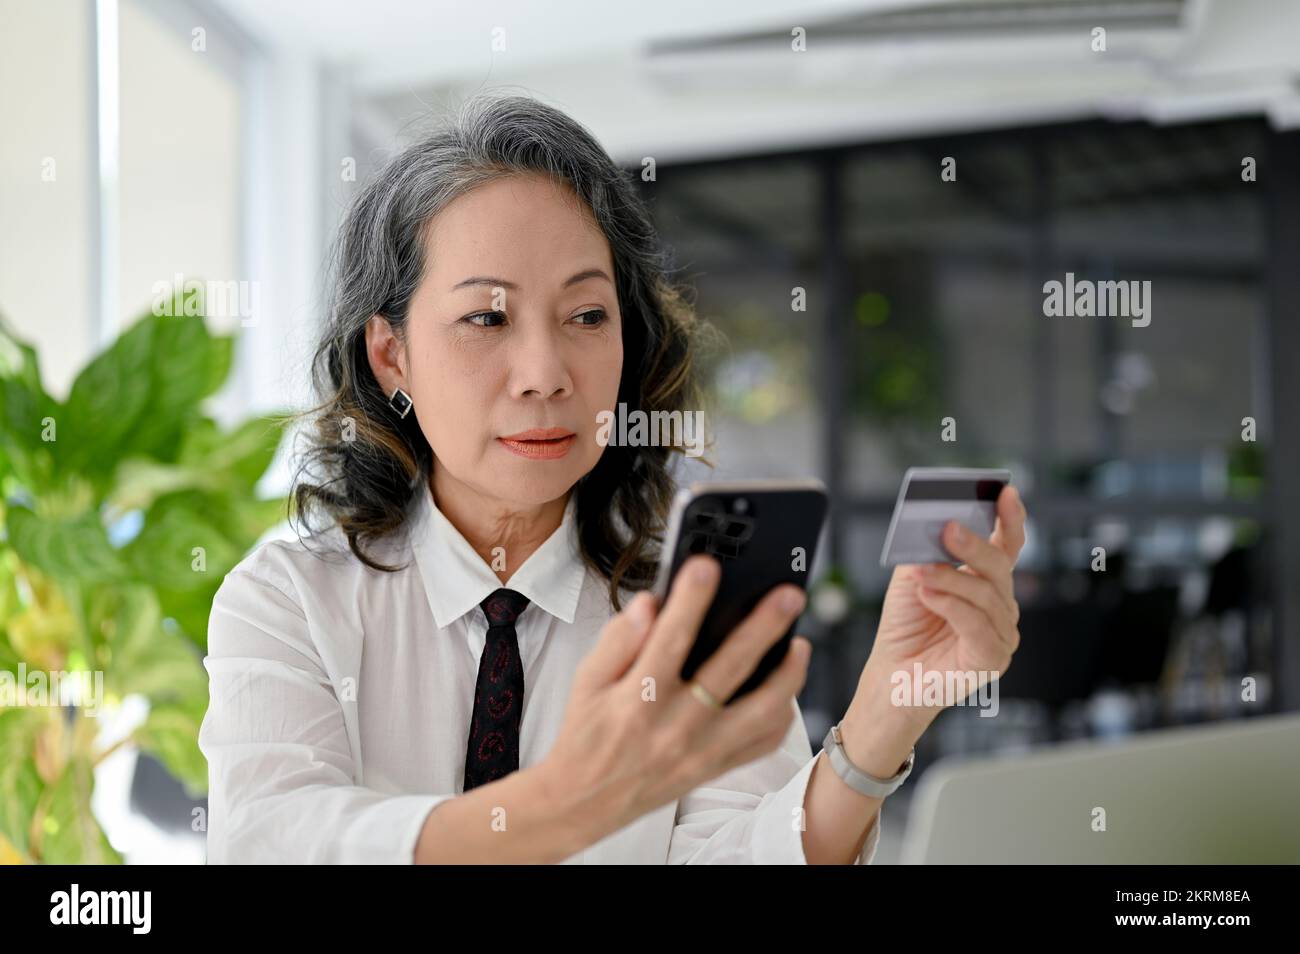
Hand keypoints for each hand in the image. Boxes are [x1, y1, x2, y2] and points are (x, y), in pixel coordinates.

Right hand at [539, 554, 811, 840]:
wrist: (585, 802)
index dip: (690, 600)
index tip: (707, 566)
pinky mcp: (714, 769)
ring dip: (788, 677)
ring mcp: (701, 752)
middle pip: (729, 671)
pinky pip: (761, 744)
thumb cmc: (586, 734)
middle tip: (788, 596)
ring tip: (800, 644)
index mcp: (637, 700)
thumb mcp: (586, 682)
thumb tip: (649, 604)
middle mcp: (675, 727)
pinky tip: (784, 690)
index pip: (669, 640)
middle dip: (763, 628)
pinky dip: (781, 716)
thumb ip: (617, 640)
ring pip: (761, 713)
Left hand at [859, 484, 1027, 721]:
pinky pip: (978, 625)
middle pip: (999, 566)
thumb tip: (936, 524)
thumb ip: (926, 550)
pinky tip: (928, 596)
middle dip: (973, 545)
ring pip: (986, 594)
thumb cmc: (906, 625)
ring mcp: (1002, 634)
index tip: (1004, 492)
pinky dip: (951, 606)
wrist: (892, 674)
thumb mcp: (912, 576)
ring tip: (922, 573)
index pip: (1008, 545)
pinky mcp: (992, 659)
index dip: (1010, 518)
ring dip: (951, 579)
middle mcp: (1001, 606)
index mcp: (987, 582)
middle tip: (948, 528)